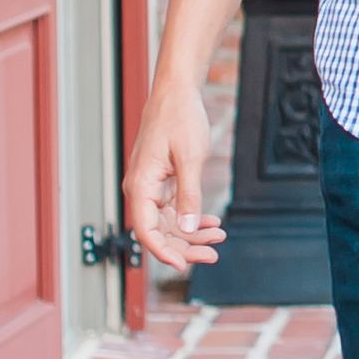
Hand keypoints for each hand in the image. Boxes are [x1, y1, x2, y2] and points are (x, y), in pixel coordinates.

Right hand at [124, 73, 224, 274]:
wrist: (176, 92)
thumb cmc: (179, 119)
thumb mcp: (189, 158)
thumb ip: (189, 195)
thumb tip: (188, 228)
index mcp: (140, 186)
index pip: (147, 232)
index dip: (165, 252)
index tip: (185, 266)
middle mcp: (140, 190)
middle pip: (159, 232)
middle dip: (185, 246)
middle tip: (213, 255)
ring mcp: (150, 187)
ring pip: (168, 223)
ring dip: (191, 233)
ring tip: (218, 237)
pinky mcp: (160, 182)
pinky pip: (173, 209)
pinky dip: (191, 218)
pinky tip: (211, 224)